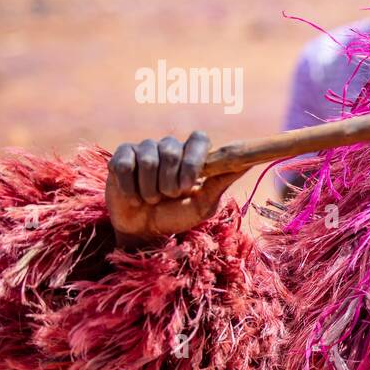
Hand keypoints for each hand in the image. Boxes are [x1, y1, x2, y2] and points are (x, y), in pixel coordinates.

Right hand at [105, 132, 241, 246]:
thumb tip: (247, 163)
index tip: (189, 185)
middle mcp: (170, 147)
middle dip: (169, 181)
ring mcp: (144, 149)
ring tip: (152, 199)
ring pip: (148, 159)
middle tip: (169, 197)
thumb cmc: (177, 216)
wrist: (144, 230)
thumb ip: (220, 182)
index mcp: (192, 155)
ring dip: (150, 189)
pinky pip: (124, 165)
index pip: (198, 139)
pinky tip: (134, 197)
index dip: (192, 159)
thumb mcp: (202, 205)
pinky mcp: (122, 156)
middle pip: (171, 149)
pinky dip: (130, 188)